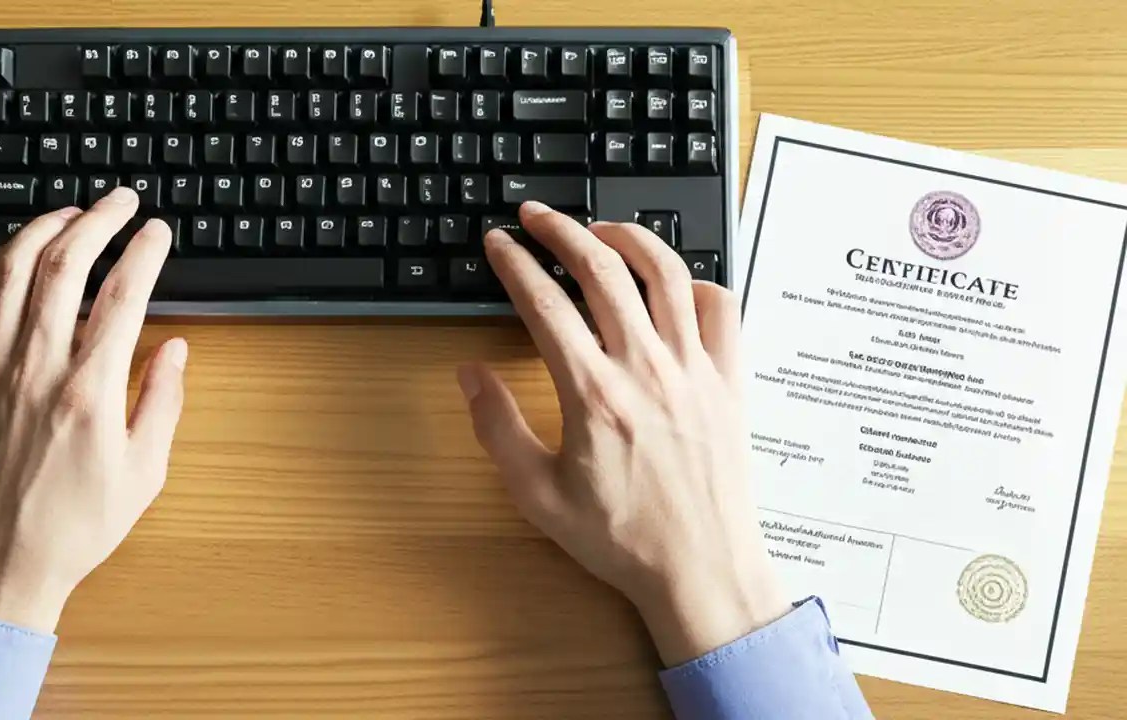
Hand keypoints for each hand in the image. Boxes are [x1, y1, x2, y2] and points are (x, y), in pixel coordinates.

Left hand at [0, 187, 185, 632]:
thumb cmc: (76, 524)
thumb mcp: (145, 472)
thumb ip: (163, 402)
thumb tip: (174, 348)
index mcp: (90, 394)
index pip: (122, 297)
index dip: (145, 253)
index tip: (159, 231)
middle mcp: (37, 370)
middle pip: (67, 266)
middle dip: (99, 219)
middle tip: (122, 199)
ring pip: (14, 271)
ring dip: (46, 228)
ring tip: (74, 211)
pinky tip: (20, 250)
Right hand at [458, 202, 788, 665]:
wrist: (702, 569)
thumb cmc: (621, 538)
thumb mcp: (537, 494)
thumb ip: (497, 427)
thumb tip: (469, 373)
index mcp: (594, 393)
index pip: (544, 304)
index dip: (514, 263)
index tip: (497, 243)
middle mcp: (646, 368)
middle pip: (601, 270)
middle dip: (562, 230)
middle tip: (537, 216)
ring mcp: (695, 369)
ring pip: (665, 274)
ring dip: (629, 238)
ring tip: (600, 230)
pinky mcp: (730, 380)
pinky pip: (722, 308)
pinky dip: (697, 282)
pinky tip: (673, 283)